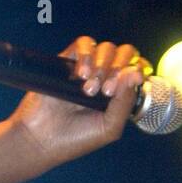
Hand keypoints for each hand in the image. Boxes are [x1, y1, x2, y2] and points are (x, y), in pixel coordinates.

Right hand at [7, 36, 153, 166]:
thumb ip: (125, 102)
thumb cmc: (77, 139)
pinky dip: (87, 54)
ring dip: (102, 66)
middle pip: (125, 54)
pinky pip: (85, 43)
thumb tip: (135, 72)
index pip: (137, 70)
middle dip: (120, 69)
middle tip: (107, 90)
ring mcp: (88, 68)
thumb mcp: (109, 127)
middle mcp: (106, 78)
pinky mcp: (69, 61)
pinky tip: (81, 74)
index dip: (139, 70)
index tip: (135, 81)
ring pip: (106, 48)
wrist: (43, 139)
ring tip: (88, 90)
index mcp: (120, 94)